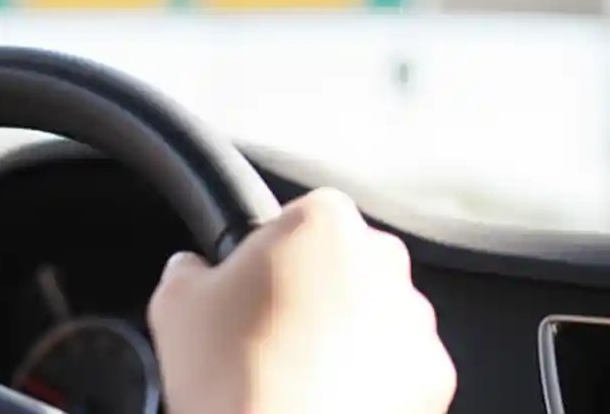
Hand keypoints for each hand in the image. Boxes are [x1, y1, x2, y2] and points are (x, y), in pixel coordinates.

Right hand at [148, 188, 455, 413]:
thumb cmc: (233, 375)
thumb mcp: (175, 305)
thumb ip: (188, 269)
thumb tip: (190, 271)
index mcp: (324, 222)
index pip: (298, 215)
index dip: (269, 252)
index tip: (250, 287)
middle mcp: (383, 261)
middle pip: (343, 262)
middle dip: (314, 289)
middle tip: (268, 331)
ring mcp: (416, 321)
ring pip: (374, 314)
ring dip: (345, 334)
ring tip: (296, 375)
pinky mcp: (434, 376)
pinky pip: (398, 366)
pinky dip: (372, 380)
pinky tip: (328, 399)